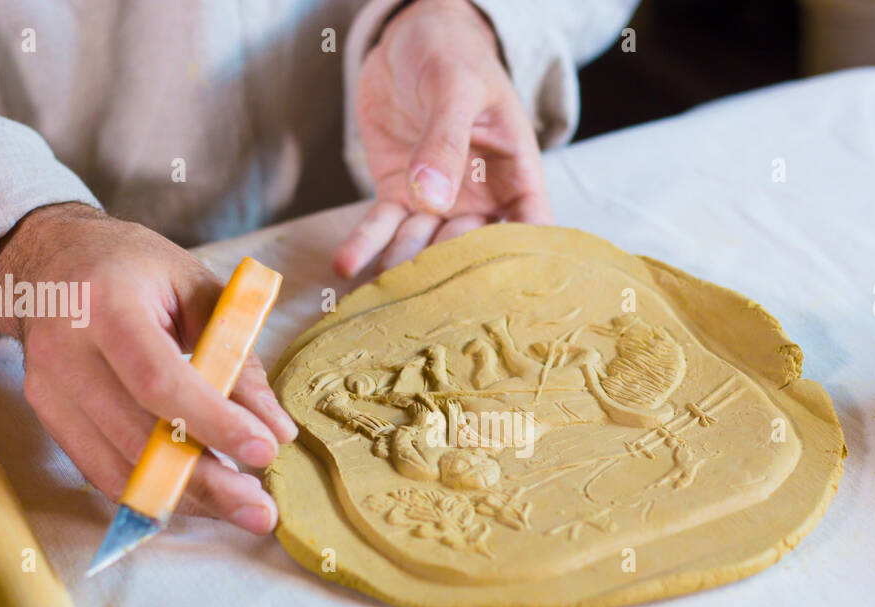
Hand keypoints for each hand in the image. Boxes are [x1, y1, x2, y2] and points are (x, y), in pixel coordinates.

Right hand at [0, 203, 295, 533]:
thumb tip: (275, 429)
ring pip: (120, 467)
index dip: (213, 423)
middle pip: (138, 437)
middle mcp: (65, 351)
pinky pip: (102, 471)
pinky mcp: (47, 416)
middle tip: (261, 510)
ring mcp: (48, 388)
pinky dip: (155, 492)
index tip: (265, 450)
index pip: (159, 380)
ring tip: (242, 507)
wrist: (51, 260)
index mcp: (106, 305)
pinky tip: (200, 497)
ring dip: (187, 497)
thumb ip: (237, 355)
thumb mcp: (196, 288)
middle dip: (207, 482)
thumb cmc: (135, 269)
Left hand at [333, 0, 552, 277]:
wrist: (409, 38)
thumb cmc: (451, 54)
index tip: (500, 291)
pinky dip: (363, 245)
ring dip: (402, 267)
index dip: (519, 262)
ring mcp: (437, 202)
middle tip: (429, 301)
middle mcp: (481, 199)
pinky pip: (382, 226)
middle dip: (450, 275)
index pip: (529, 229)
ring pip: (422, 245)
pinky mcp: (398, 196)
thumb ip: (444, 141)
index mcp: (516, 175)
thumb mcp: (455, 87)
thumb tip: (431, 197)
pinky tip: (346, 266)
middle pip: (471, 250)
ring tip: (382, 291)